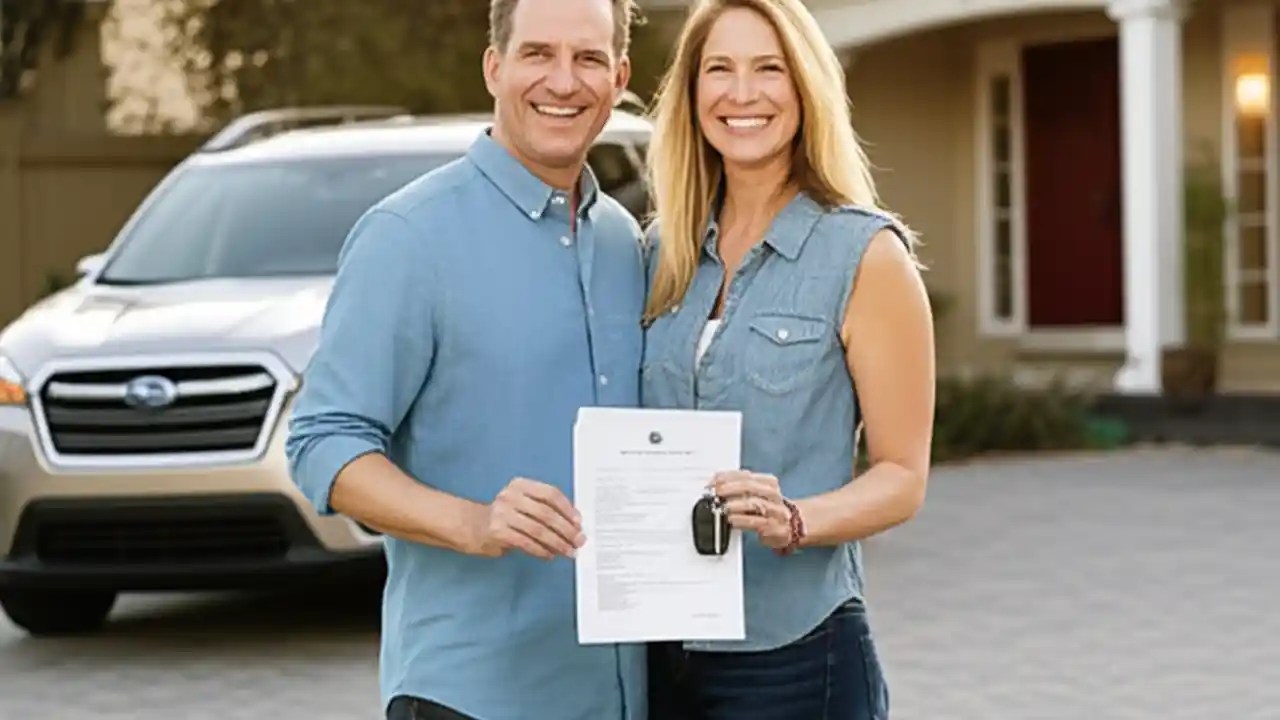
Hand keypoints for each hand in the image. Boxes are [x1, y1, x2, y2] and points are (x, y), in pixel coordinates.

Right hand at [470, 477, 584, 559]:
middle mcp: (510, 496)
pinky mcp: (497, 532)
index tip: (579, 523)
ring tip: (568, 552)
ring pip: (538, 530)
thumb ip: (545, 509)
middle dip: (566, 529)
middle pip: (546, 513)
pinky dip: (541, 551)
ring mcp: (502, 514)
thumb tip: (574, 525)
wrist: (474, 526)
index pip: (550, 494)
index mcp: (521, 485)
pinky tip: (550, 555)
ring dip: (557, 543)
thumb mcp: (523, 504)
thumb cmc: (506, 516)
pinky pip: (526, 543)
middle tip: (578, 541)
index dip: (567, 509)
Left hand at [711, 470, 792, 549]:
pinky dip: (742, 520)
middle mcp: (773, 495)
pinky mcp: (775, 528)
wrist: (792, 526)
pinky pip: (757, 522)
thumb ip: (739, 486)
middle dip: (730, 488)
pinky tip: (732, 520)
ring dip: (735, 505)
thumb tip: (716, 482)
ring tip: (723, 507)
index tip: (714, 481)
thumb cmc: (769, 508)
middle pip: (750, 487)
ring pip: (754, 504)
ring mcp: (775, 511)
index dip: (728, 477)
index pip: (746, 475)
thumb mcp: (758, 494)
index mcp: (769, 482)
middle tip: (716, 493)